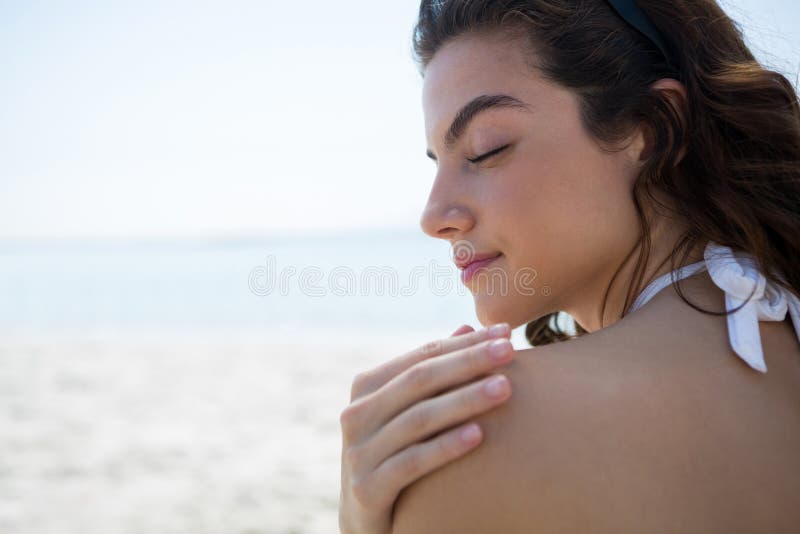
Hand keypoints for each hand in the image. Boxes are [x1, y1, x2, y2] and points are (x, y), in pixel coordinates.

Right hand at [338, 323, 513, 533]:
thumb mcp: (406, 412)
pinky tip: (480, 435)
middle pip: (420, 380)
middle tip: (510, 350)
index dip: (465, 343)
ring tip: (505, 388)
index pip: (422, 355)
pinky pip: (413, 462)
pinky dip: (446, 446)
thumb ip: (431, 373)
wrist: (365, 520)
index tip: (505, 332)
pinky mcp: (367, 489)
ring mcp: (359, 451)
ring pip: (419, 418)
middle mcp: (357, 414)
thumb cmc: (395, 454)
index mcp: (366, 387)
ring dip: (465, 400)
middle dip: (469, 361)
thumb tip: (468, 327)